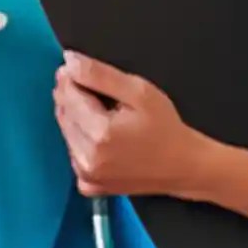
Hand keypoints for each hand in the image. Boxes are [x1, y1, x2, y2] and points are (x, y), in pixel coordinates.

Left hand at [53, 51, 219, 198]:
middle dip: (72, 97)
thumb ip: (100, 75)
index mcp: (99, 133)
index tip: (79, 70)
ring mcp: (86, 175)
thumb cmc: (166, 127)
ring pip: (66, 133)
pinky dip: (81, 142)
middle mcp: (87, 158)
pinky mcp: (89, 185)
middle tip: (96, 91)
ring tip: (104, 114)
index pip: (67, 96)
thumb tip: (68, 62)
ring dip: (76, 118)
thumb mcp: (139, 92)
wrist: (184, 167)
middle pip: (63, 114)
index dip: (70, 78)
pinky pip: (73, 154)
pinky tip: (103, 139)